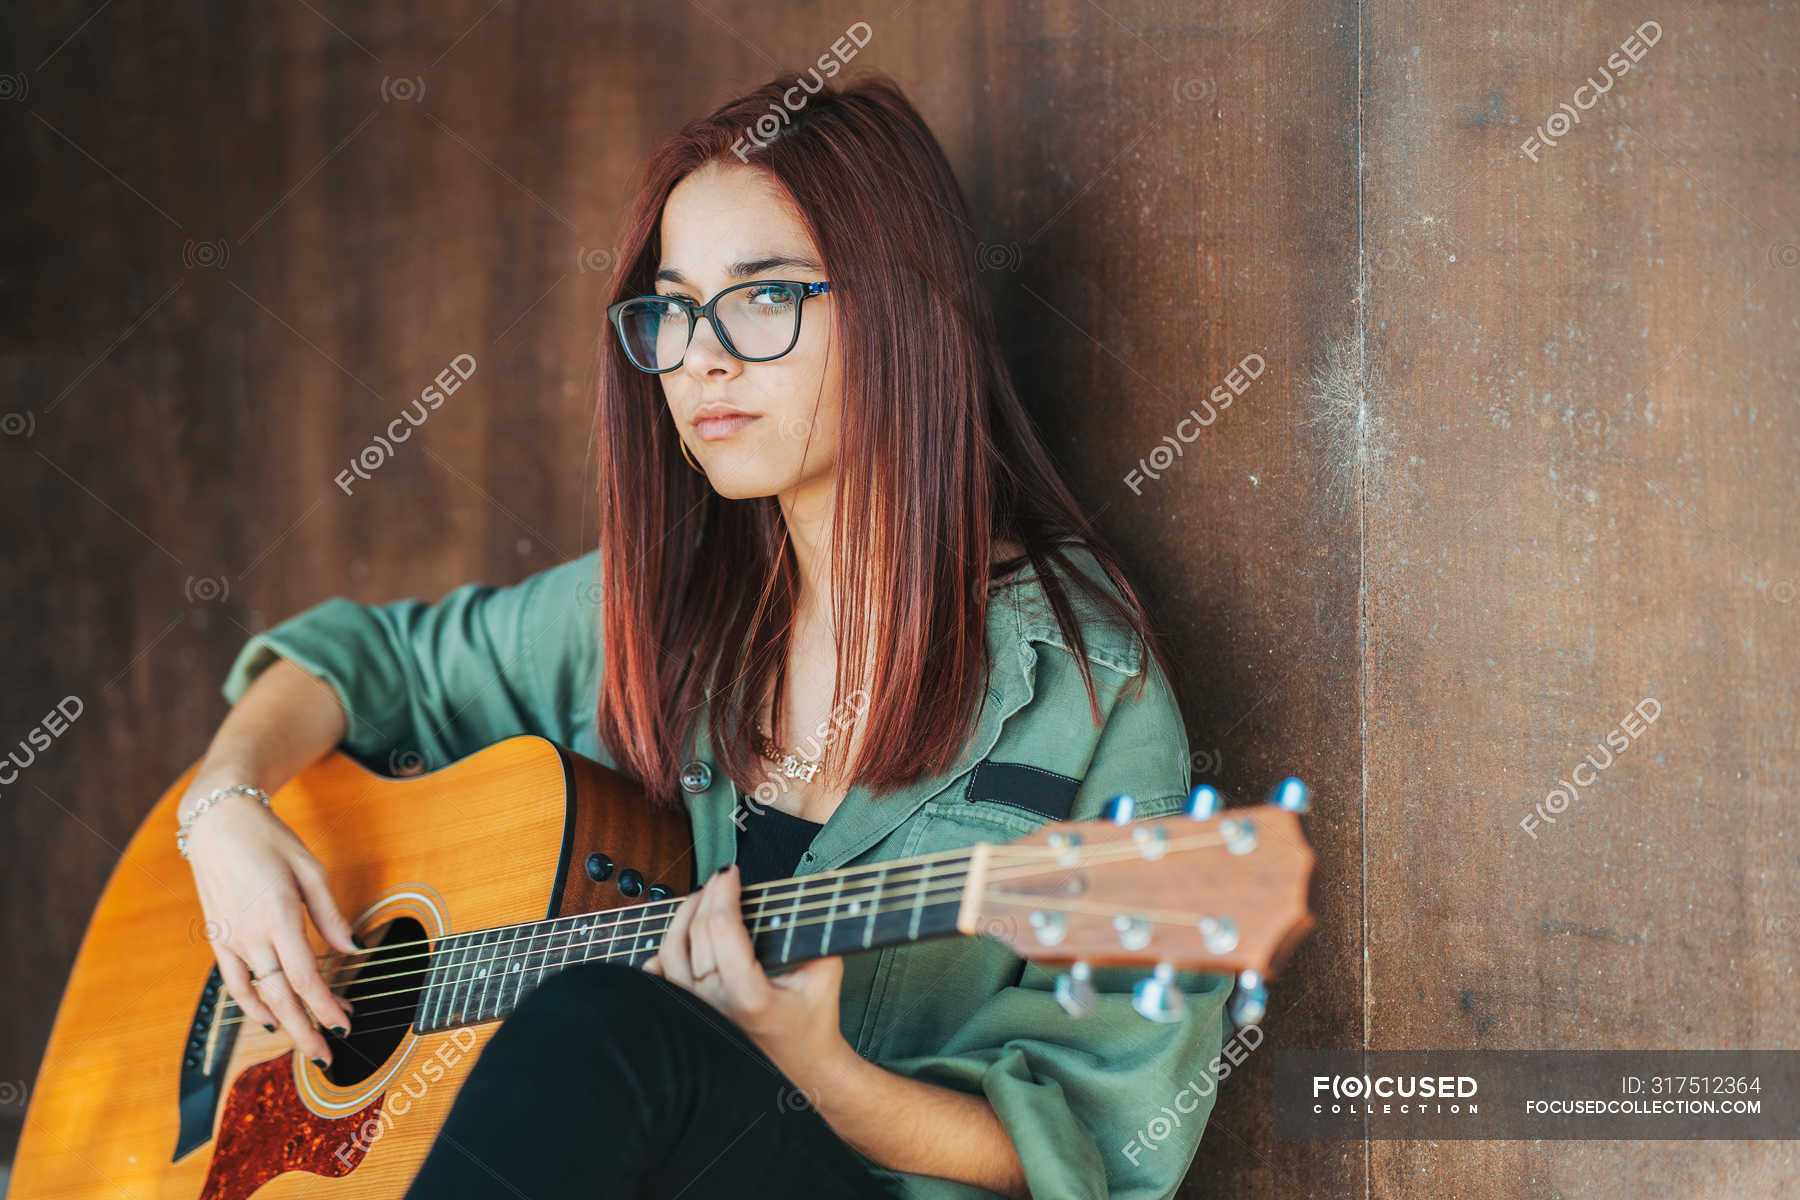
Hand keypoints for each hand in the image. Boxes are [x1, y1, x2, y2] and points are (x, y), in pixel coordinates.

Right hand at [181, 776, 357, 1065]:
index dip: (325, 1006)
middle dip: (306, 1030)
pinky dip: (251, 1005)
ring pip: (259, 994)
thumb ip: (330, 915)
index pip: (305, 977)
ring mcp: (231, 940)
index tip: (344, 1024)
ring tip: (307, 1041)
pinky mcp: (218, 939)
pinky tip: (269, 1019)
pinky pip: (233, 982)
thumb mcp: (310, 870)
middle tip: (327, 1055)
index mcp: (278, 916)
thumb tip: (352, 951)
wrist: (217, 824)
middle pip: (281, 997)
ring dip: (284, 1022)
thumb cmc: (270, 841)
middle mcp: (251, 935)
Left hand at [642, 863, 852, 1073]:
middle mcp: (716, 1005)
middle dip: (706, 896)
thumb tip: (814, 883)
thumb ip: (819, 930)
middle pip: (696, 934)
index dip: (724, 892)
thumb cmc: (814, 1022)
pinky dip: (659, 956)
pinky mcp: (691, 1018)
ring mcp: (698, 1013)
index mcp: (749, 995)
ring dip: (682, 918)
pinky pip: (660, 981)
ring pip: (671, 953)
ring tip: (700, 898)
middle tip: (720, 877)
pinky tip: (674, 938)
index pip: (723, 928)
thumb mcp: (826, 974)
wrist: (803, 1071)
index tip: (732, 872)